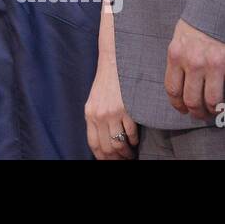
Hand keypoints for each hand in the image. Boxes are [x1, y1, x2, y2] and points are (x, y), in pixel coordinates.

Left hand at [85, 14, 138, 158]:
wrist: (114, 62)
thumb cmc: (106, 83)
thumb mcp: (95, 101)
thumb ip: (97, 119)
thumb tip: (103, 141)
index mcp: (89, 114)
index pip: (93, 145)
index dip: (102, 157)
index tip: (110, 161)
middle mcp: (98, 116)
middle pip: (107, 148)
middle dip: (116, 158)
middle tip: (124, 159)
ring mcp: (112, 113)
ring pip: (119, 144)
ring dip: (127, 152)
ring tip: (131, 152)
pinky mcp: (126, 110)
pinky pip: (130, 133)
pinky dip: (133, 140)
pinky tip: (135, 139)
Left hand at [165, 18, 224, 119]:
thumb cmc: (202, 22)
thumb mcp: (181, 36)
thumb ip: (179, 58)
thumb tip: (179, 83)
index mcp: (176, 55)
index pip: (172, 89)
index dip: (177, 105)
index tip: (183, 110)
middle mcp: (194, 62)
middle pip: (192, 100)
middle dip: (196, 112)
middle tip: (201, 115)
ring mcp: (216, 64)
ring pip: (213, 101)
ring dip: (215, 111)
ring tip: (216, 111)